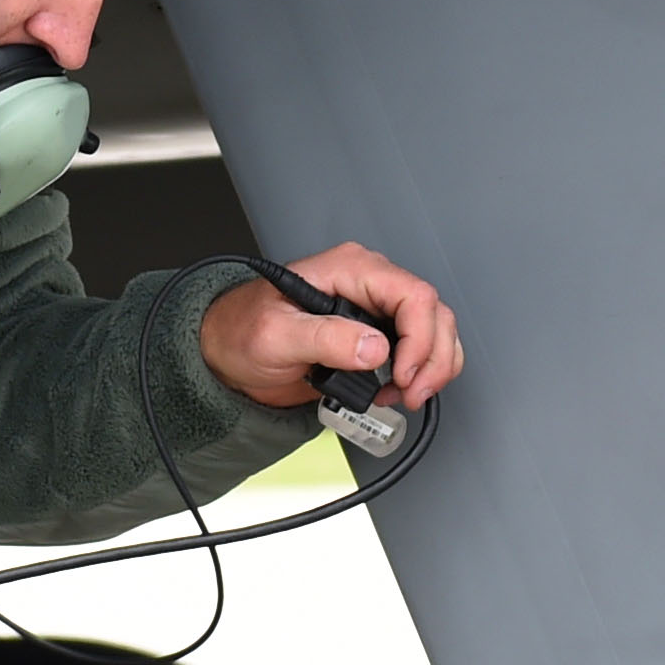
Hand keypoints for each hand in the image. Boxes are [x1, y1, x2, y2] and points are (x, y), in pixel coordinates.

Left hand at [199, 243, 465, 413]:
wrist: (228, 351)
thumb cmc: (242, 331)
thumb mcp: (276, 335)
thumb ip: (324, 339)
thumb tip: (375, 348)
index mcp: (349, 269)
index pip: (413, 294)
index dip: (419, 338)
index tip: (403, 374)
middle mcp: (369, 283)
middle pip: (434, 313)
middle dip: (432, 359)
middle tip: (409, 393)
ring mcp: (376, 308)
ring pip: (436, 329)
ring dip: (431, 368)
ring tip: (401, 395)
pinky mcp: (377, 334)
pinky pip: (421, 347)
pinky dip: (421, 372)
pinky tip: (395, 390)